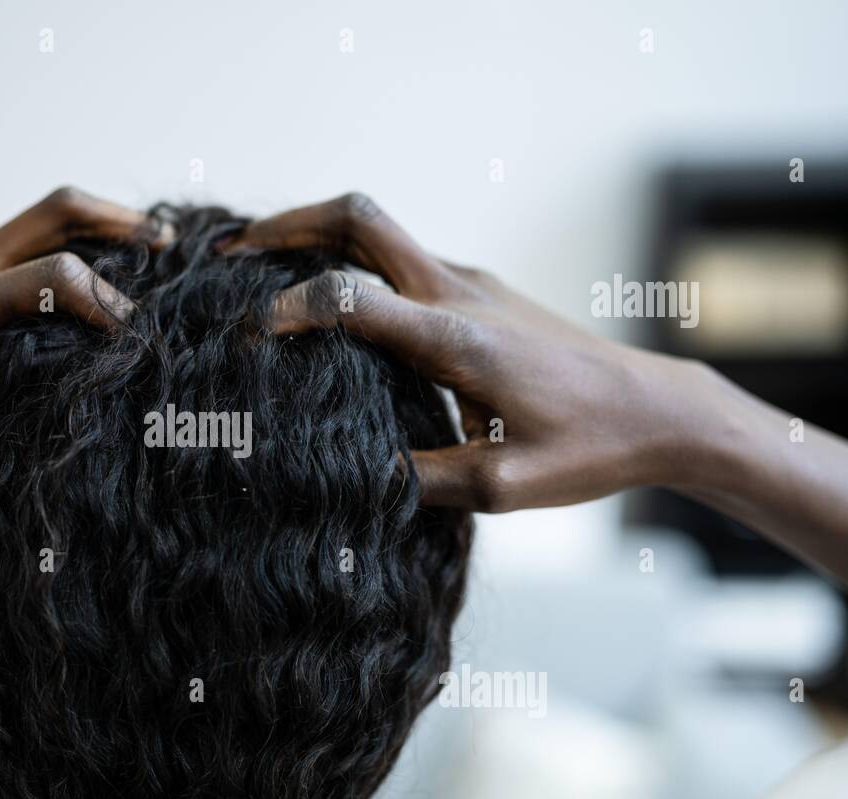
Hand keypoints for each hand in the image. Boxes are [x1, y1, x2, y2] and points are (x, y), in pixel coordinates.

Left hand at [0, 188, 163, 501]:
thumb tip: (37, 486)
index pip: (46, 277)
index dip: (104, 301)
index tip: (137, 341)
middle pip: (54, 213)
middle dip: (123, 224)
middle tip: (176, 250)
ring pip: (41, 222)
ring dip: (100, 232)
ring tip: (153, 267)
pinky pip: (21, 249)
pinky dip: (68, 253)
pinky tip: (89, 297)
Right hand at [227, 193, 703, 511]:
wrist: (658, 409)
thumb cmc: (589, 448)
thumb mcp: (504, 487)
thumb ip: (424, 480)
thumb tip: (357, 476)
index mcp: (458, 339)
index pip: (354, 299)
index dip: (293, 309)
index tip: (253, 336)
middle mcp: (458, 294)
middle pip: (358, 218)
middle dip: (287, 227)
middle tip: (233, 256)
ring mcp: (470, 283)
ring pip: (378, 231)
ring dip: (315, 239)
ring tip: (261, 274)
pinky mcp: (479, 292)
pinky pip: (401, 260)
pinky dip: (352, 264)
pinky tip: (332, 306)